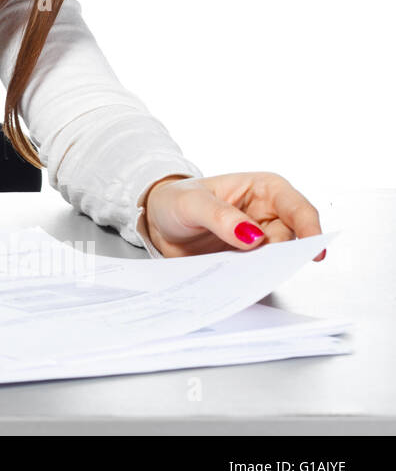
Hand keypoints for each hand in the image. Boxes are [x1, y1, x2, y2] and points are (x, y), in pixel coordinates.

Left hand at [141, 172, 325, 260]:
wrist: (157, 222)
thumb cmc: (175, 200)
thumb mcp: (191, 202)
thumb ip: (220, 217)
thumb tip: (254, 237)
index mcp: (263, 189)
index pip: (297, 208)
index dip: (310, 228)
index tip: (313, 251)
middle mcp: (267, 214)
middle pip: (291, 238)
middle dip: (284, 253)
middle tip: (267, 264)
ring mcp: (258, 239)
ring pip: (277, 258)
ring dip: (268, 267)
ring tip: (249, 273)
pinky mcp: (247, 260)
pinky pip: (258, 271)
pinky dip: (253, 277)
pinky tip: (241, 281)